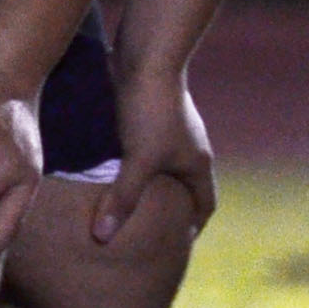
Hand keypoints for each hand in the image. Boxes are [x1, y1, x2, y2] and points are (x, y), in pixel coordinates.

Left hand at [98, 69, 217, 248]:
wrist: (147, 59)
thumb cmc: (150, 111)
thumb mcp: (138, 160)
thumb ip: (123, 199)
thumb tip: (103, 239)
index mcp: (197, 164)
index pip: (205, 206)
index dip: (192, 229)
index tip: (175, 249)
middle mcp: (191, 150)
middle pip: (186, 190)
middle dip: (171, 213)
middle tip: (149, 235)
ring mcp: (173, 133)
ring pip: (165, 170)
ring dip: (151, 189)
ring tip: (128, 207)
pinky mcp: (153, 118)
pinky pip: (148, 153)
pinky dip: (136, 168)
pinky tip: (110, 173)